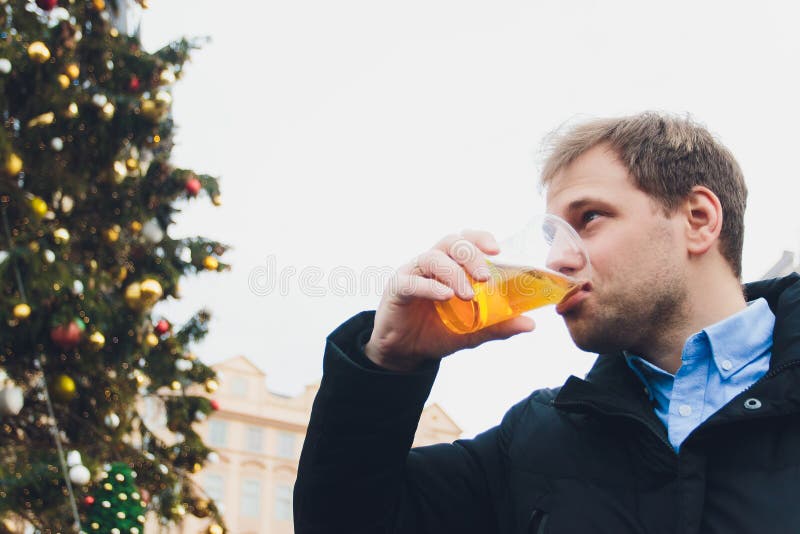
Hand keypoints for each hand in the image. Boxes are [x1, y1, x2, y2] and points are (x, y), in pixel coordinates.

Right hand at [364, 230, 535, 371]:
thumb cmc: (438, 332)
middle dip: (471, 255)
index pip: (466, 239)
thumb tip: (530, 324)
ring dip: (453, 273)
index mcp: (451, 265)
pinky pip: (413, 281)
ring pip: (433, 258)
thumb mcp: (473, 331)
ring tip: (466, 295)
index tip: (497, 250)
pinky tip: (445, 296)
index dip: (480, 238)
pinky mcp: (398, 288)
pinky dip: (430, 286)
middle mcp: (432, 263)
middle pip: (451, 242)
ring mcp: (413, 273)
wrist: (407, 351)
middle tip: (485, 277)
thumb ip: (499, 325)